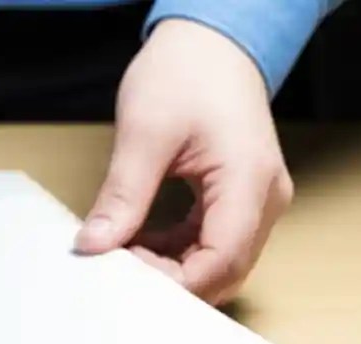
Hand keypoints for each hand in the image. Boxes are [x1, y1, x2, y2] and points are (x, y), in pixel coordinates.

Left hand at [74, 19, 292, 305]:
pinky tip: (142, 243)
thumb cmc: (188, 72)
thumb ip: (124, 195)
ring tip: (125, 256)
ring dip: (174, 270)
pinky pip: (216, 244)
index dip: (174, 283)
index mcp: (249, 182)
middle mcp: (266, 200)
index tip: (124, 275)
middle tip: (118, 272)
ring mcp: (259, 202)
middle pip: (225, 272)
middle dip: (173, 282)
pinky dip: (180, 252)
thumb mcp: (144, 132)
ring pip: (221, 264)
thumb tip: (94, 245)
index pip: (220, 261)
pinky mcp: (244, 200)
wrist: (213, 43)